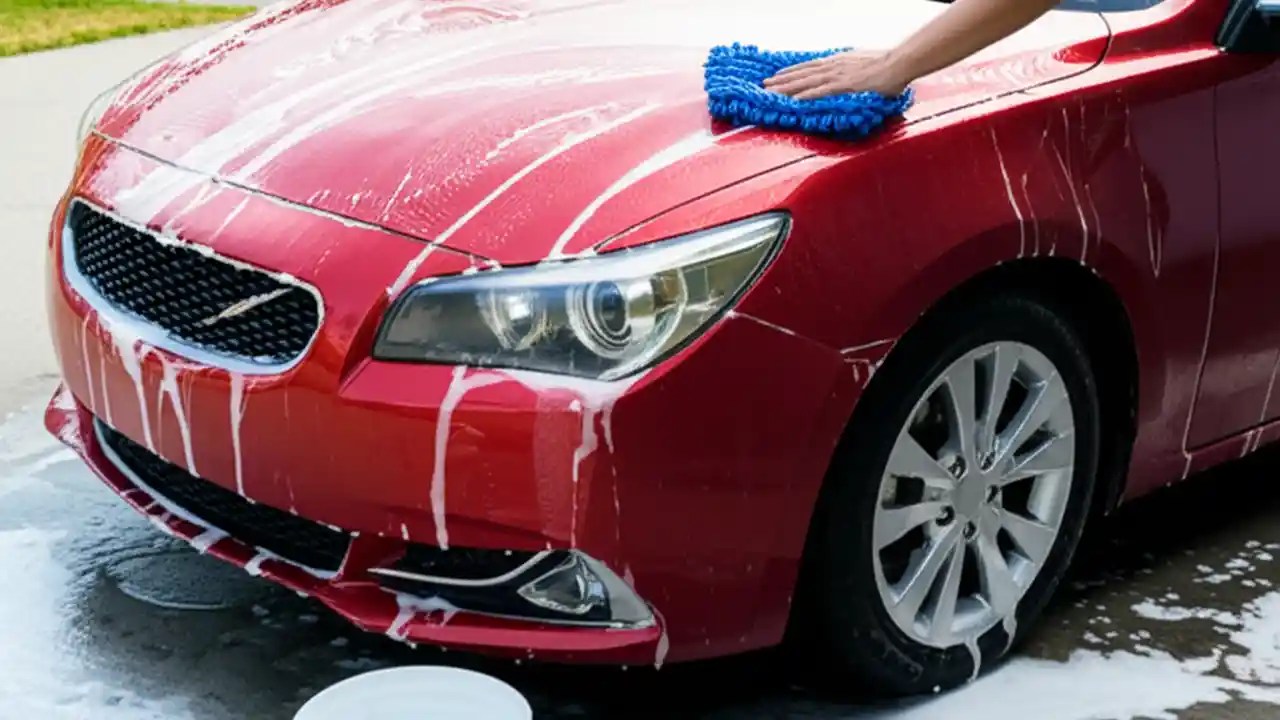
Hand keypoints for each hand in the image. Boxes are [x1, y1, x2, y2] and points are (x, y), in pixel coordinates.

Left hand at [763, 50, 908, 99]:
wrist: (899, 63)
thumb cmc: (885, 65)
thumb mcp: (861, 63)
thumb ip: (849, 71)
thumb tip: (844, 77)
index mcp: (837, 62)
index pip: (809, 67)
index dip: (791, 72)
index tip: (776, 77)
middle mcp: (833, 67)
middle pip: (802, 74)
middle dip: (781, 81)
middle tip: (763, 86)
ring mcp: (838, 76)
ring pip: (806, 82)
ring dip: (787, 88)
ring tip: (770, 93)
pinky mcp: (845, 86)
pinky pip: (822, 91)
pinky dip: (807, 95)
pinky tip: (794, 100)